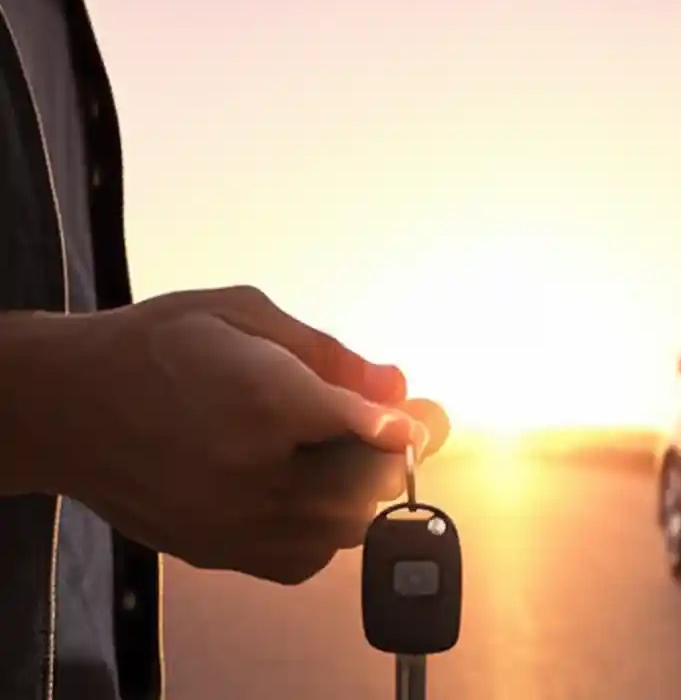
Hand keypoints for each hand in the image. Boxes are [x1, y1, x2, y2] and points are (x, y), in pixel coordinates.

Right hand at [51, 286, 421, 583]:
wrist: (65, 404)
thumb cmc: (155, 347)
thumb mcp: (241, 314)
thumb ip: (326, 352)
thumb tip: (394, 385)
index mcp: (262, 400)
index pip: (366, 428)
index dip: (407, 425)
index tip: (420, 421)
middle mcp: (249, 471)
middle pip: (365, 489)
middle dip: (390, 459)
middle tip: (394, 430)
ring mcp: (230, 520)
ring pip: (339, 531)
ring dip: (357, 494)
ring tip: (338, 454)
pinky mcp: (214, 550)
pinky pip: (301, 560)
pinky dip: (321, 532)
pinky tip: (304, 491)